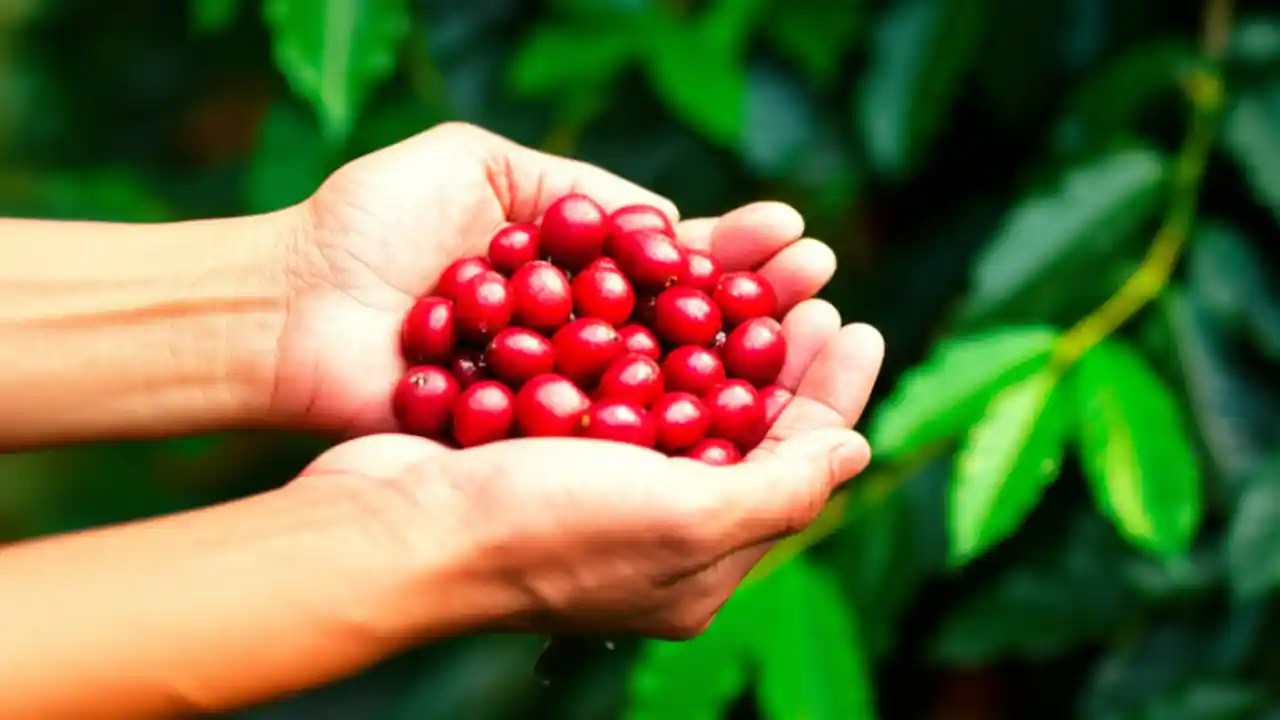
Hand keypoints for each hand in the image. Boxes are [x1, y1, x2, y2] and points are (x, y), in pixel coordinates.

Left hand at [272, 122, 842, 434]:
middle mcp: (576, 338)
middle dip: (756, 304)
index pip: (671, 263)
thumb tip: (671, 221)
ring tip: (808, 332)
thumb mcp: (482, 167)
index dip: (733, 253)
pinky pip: (613, 436)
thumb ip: (578, 188)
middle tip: (821, 281)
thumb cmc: (370, 225)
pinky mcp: (530, 446)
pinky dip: (670, 420)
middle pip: (684, 325)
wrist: (284, 305)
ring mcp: (557, 397)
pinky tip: (732, 403)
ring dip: (736, 363)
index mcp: (570, 270)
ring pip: (665, 384)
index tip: (791, 235)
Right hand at [295, 315, 883, 637]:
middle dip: (782, 350)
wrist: (391, 527)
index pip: (796, 466)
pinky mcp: (549, 445)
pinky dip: (650, 332)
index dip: (833, 391)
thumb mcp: (681, 519)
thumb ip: (776, 487)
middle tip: (810, 278)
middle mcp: (657, 526)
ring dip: (722, 329)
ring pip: (686, 393)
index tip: (855, 319)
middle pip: (746, 424)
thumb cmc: (536, 528)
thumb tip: (854, 451)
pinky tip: (662, 287)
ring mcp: (601, 484)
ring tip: (753, 270)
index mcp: (700, 562)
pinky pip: (621, 380)